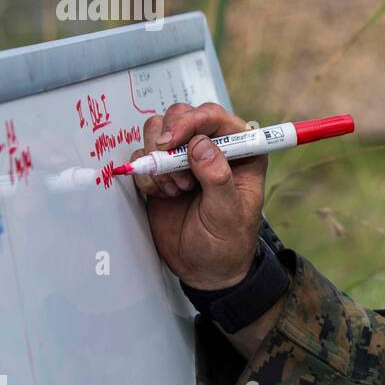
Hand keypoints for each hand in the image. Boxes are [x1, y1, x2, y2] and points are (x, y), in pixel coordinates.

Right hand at [128, 102, 264, 289]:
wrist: (205, 269)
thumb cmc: (227, 242)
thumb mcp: (228, 214)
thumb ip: (217, 178)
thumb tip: (200, 145)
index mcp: (241, 151)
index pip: (215, 117)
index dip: (192, 121)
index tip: (172, 140)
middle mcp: (211, 148)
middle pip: (181, 115)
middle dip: (169, 138)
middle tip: (172, 172)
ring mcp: (183, 158)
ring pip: (157, 130)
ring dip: (158, 157)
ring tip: (174, 188)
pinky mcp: (161, 172)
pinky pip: (142, 156)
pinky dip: (146, 174)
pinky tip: (162, 195)